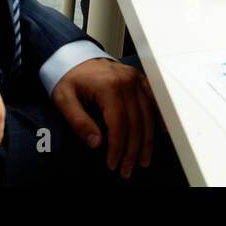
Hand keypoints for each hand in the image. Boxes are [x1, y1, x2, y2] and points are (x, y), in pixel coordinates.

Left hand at [51, 58, 158, 178]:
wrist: (74, 56)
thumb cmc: (68, 78)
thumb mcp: (64, 100)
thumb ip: (79, 122)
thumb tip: (96, 143)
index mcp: (108, 87)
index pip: (118, 125)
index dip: (117, 147)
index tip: (113, 163)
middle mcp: (126, 82)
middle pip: (136, 123)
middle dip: (133, 150)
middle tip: (128, 169)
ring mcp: (135, 80)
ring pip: (148, 115)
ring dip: (147, 140)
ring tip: (143, 159)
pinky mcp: (139, 79)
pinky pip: (154, 100)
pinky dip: (159, 117)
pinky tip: (160, 132)